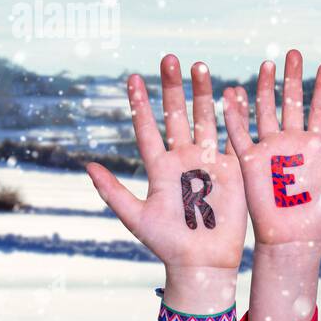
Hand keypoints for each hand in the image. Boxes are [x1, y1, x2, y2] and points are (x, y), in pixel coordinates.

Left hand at [86, 55, 246, 320]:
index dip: (139, 103)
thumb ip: (112, 191)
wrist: (204, 262)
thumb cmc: (167, 244)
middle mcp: (183, 159)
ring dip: (203, 93)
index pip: (147, 128)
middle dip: (173, 87)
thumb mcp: (136, 218)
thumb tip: (86, 166)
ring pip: (205, 119)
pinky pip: (233, 138)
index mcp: (159, 167)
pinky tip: (233, 92)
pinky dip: (234, 115)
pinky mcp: (232, 170)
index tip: (132, 77)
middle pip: (177, 115)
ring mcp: (208, 162)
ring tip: (200, 66)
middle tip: (170, 58)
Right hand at [222, 50, 320, 245]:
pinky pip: (239, 135)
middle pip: (291, 103)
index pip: (318, 109)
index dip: (320, 88)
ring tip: (268, 64)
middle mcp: (292, 143)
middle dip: (293, 78)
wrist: (295, 240)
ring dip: (265, 88)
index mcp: (316, 146)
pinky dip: (234, 115)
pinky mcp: (251, 162)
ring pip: (266, 112)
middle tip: (295, 53)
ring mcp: (270, 150)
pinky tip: (231, 93)